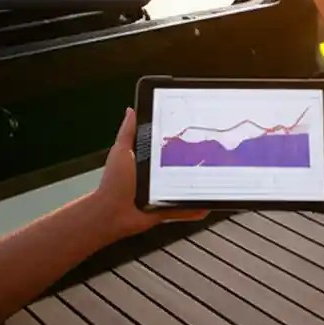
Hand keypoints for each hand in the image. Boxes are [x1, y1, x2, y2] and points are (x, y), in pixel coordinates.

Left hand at [90, 107, 208, 237]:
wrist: (112, 213)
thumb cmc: (113, 183)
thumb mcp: (121, 152)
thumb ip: (128, 132)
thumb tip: (131, 111)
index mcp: (146, 161)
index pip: (166, 148)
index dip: (178, 142)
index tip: (193, 134)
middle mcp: (155, 176)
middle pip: (178, 167)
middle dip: (192, 162)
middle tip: (209, 155)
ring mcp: (161, 193)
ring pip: (184, 188)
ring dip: (196, 186)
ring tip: (211, 178)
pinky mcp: (165, 209)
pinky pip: (183, 209)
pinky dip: (194, 209)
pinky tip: (206, 205)